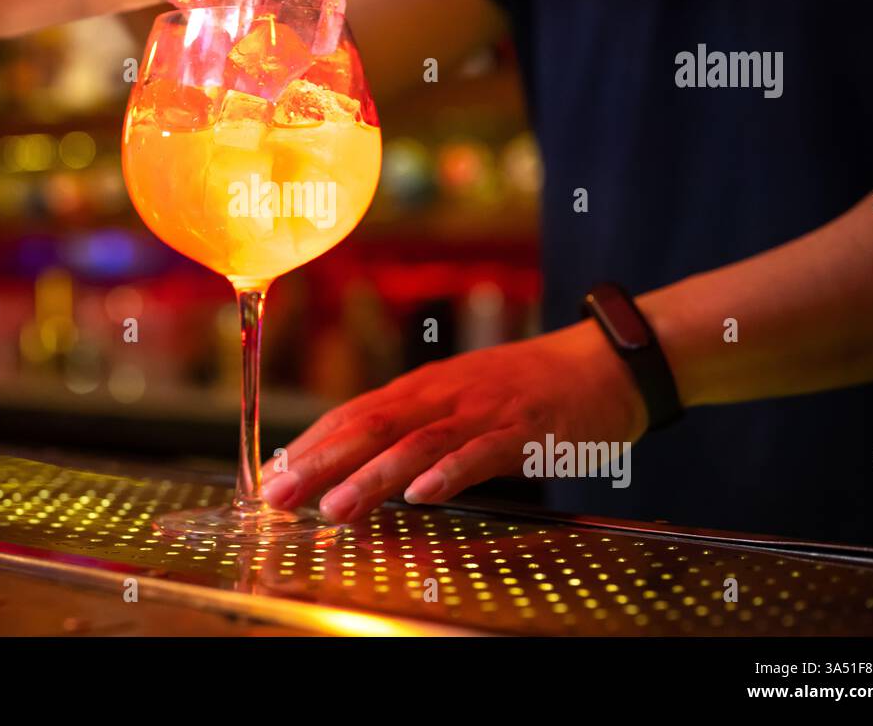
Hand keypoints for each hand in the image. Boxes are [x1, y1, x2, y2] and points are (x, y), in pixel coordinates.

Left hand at [261, 321, 648, 522]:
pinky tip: (422, 494)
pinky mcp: (522, 429)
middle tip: (277, 496)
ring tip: (334, 508)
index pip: (351, 414)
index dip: (309, 445)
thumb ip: (413, 426)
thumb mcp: (459, 400)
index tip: (270, 477)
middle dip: (319, 463)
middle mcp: (442, 394)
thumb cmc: (526, 390)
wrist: (602, 365)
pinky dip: (449, 472)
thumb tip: (357, 461)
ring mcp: (482, 410)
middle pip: (369, 426)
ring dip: (371, 477)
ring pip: (415, 443)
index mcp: (422, 390)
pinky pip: (481, 453)